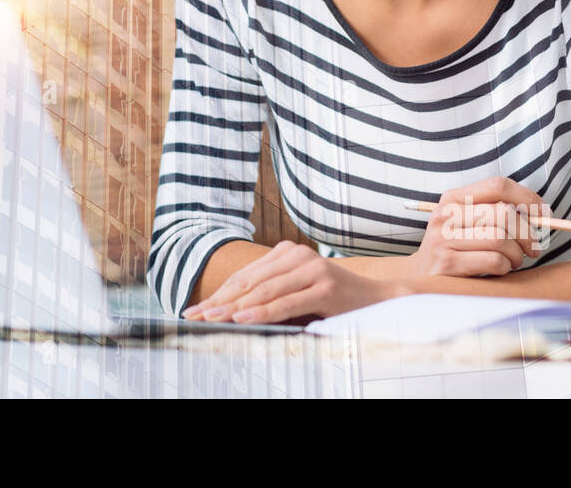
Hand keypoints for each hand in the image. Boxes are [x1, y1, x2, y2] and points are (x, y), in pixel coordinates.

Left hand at [181, 241, 397, 324]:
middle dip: (219, 301)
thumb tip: (228, 310)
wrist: (376, 300)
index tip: (195, 308)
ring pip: (263, 291)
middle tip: (194, 316)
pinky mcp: (324, 287)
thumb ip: (270, 294)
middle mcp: (298, 255)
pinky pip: (285, 302)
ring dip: (234, 307)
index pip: (245, 275)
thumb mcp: (296, 293)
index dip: (219, 292)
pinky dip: (261, 312)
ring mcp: (312, 269)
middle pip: (250, 282)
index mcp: (288, 252)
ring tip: (211, 318)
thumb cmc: (331, 302)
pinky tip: (240, 318)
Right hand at [404, 175, 548, 281]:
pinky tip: (499, 270)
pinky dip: (505, 268)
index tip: (543, 214)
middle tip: (533, 248)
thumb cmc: (457, 247)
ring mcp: (443, 239)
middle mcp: (445, 214)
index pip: (497, 185)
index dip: (527, 197)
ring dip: (517, 254)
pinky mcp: (447, 264)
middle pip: (503, 213)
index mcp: (453, 198)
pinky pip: (493, 261)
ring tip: (513, 261)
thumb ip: (497, 212)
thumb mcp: (468, 221)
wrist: (421, 275)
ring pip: (501, 239)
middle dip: (527, 233)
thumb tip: (542, 213)